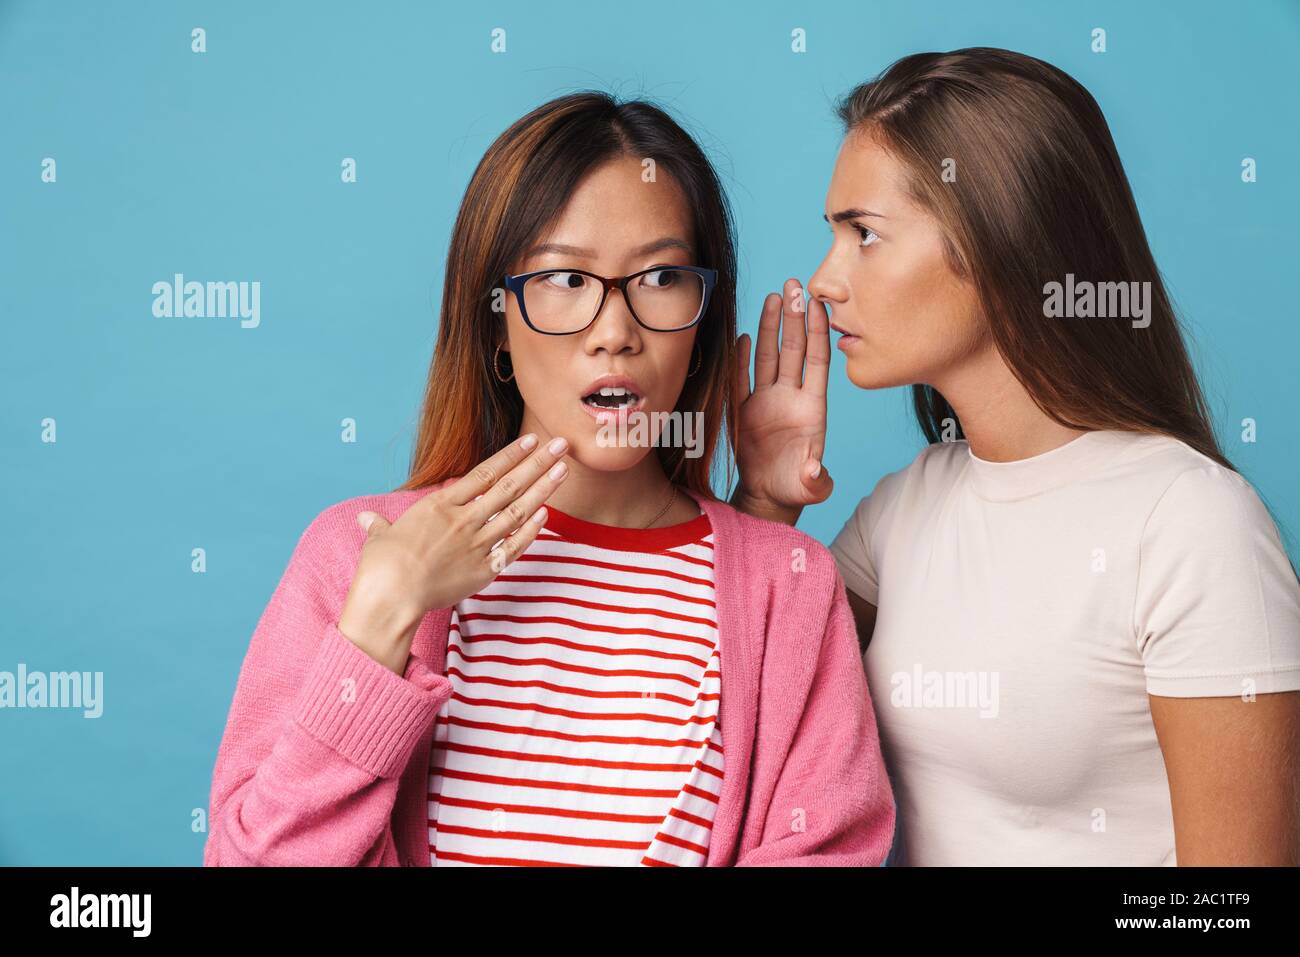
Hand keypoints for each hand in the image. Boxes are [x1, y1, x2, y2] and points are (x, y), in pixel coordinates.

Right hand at [337, 433, 569, 673]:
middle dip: (538, 463)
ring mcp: (477, 544)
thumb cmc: (382, 567)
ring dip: (543, 489)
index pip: (484, 473)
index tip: (531, 440)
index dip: (511, 455)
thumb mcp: (380, 538)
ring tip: (562, 471)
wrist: (391, 597)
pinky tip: (546, 514)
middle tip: (562, 445)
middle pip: (509, 486)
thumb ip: (380, 527)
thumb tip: (366, 520)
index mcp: (440, 505)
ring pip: (517, 511)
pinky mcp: (485, 570)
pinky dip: (531, 530)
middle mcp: (463, 519)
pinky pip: (514, 546)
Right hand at [732, 278, 832, 518]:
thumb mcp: (810, 487)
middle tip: (793, 284)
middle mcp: (790, 398)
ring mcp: (767, 402)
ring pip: (769, 357)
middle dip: (794, 317)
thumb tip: (816, 472)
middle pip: (793, 350)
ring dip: (771, 328)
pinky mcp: (745, 411)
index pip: (816, 361)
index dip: (818, 333)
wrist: (769, 498)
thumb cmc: (795, 490)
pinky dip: (742, 358)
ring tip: (774, 297)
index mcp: (811, 409)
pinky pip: (742, 379)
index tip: (819, 304)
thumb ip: (816, 479)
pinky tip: (746, 335)